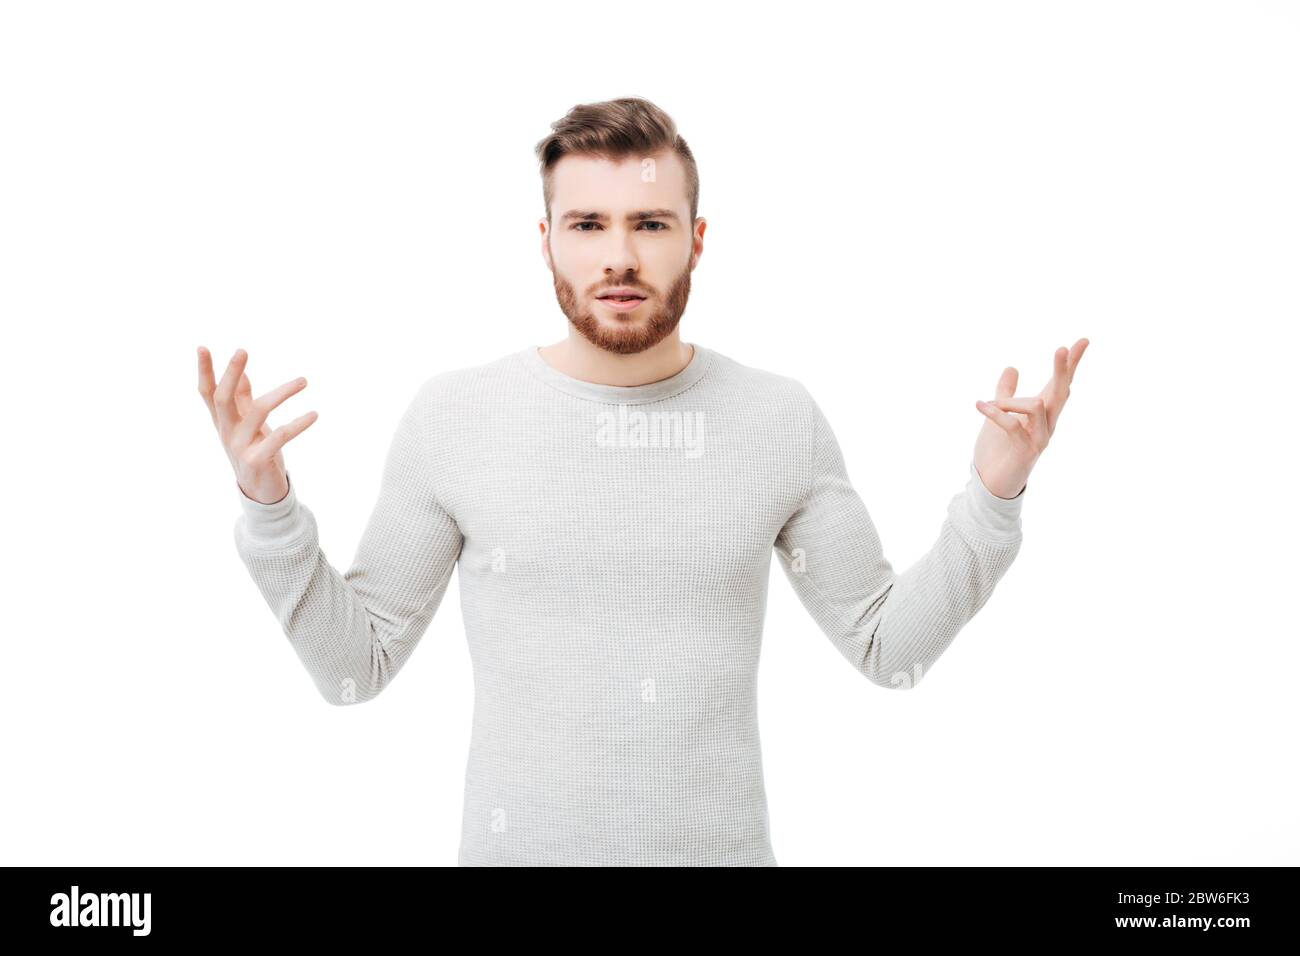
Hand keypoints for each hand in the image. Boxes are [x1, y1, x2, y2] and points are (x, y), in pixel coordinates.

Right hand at [197, 346, 316, 503]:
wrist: (261, 492)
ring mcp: (240, 447)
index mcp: (222, 421)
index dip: (204, 371)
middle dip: (231, 373)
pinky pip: (280, 436)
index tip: (202, 347)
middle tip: (242, 350)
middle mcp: (227, 432)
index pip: (207, 393)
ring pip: (258, 411)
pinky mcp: (258, 460)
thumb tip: (242, 371)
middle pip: (222, 399)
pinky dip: (298, 424)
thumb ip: (243, 399)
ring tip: (304, 381)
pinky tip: (314, 415)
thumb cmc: (255, 450)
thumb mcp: (246, 424)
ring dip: (283, 393)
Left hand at [972, 338, 1088, 498]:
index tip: (1082, 341)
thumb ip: (1006, 393)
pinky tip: (980, 406)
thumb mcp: (999, 414)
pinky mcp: (1026, 451)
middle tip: (1061, 348)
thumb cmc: (997, 450)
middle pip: (1060, 392)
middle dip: (1061, 370)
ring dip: (1010, 400)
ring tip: (989, 403)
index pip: (1061, 384)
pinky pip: (1013, 424)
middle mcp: (1047, 424)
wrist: (990, 484)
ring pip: (1038, 405)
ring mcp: (1039, 438)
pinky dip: (995, 412)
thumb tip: (1012, 367)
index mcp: (1042, 414)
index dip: (1072, 364)